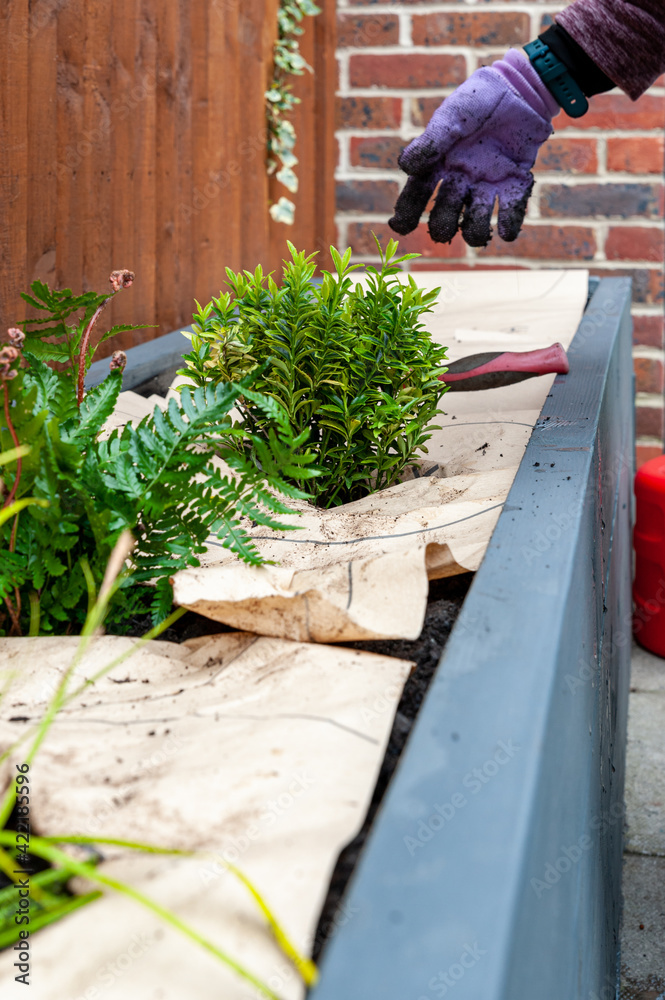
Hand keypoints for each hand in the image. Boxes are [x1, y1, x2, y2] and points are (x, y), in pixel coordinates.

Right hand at [389, 49, 559, 246]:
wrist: (518, 88)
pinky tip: (507, 232)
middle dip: (442, 226)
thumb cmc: (477, 100)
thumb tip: (405, 168)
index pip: (416, 196)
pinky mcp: (514, 183)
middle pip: (444, 216)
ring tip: (477, 232)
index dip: (406, 215)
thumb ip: (430, 142)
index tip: (401, 226)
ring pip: (475, 223)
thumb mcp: (450, 116)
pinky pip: (510, 211)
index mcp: (437, 166)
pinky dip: (509, 225)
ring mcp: (486, 185)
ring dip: (474, 232)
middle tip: (444, 228)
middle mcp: (458, 182)